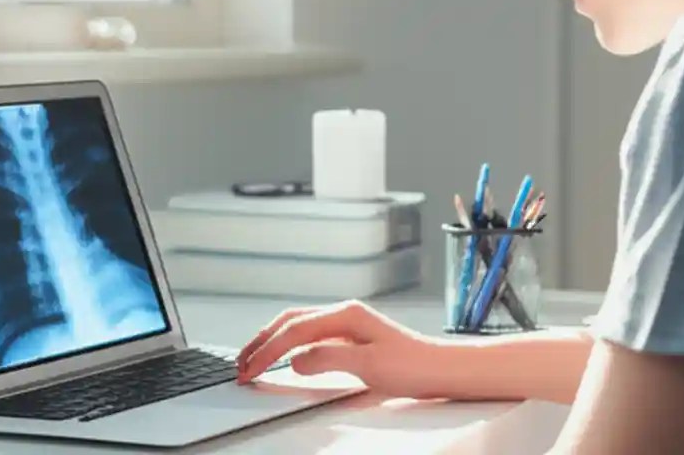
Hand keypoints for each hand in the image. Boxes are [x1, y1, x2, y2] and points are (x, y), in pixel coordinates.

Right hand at [235, 300, 446, 398]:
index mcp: (345, 315)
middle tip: (240, 364)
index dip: (268, 351)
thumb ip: (327, 359)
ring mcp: (348, 324)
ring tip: (253, 359)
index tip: (249, 370)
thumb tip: (295, 360)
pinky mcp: (352, 337)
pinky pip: (310, 335)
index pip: (294, 331)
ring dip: (273, 342)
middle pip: (290, 322)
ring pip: (298, 326)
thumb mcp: (368, 365)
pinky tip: (283, 356)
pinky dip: (289, 345)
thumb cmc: (414, 366)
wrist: (442, 369)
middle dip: (262, 341)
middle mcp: (344, 313)